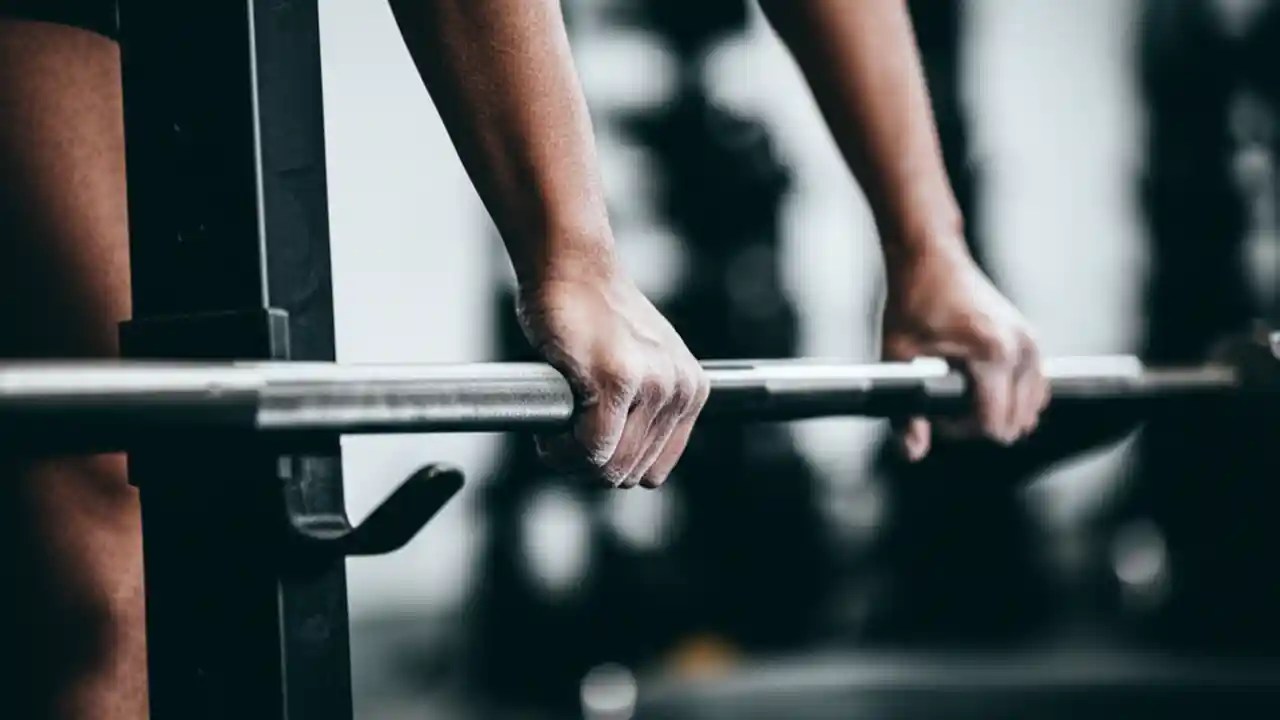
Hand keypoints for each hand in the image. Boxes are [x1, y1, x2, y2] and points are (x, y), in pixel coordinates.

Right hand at [517, 264, 708, 487]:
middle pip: (628, 475)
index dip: (612, 465)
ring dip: (571, 458)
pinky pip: (589, 449)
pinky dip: (560, 449)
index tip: (586, 443)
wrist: (571, 267)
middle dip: (587, 464)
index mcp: (690, 390)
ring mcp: (652, 385)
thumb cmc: (592, 312)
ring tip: (556, 428)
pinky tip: (548, 429)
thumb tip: (623, 463)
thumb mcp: (641, 363)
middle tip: (562, 434)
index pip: (652, 471)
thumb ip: (646, 408)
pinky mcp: (617, 380)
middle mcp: (679, 389)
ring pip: (609, 468)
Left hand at [881, 241, 1047, 460]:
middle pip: (1015, 422)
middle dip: (979, 422)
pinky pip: (1035, 389)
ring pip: (1030, 409)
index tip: (937, 409)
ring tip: (960, 388)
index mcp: (994, 354)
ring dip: (996, 410)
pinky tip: (978, 383)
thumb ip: (906, 412)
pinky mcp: (1033, 342)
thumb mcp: (898, 358)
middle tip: (944, 398)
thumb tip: (913, 452)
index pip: (996, 425)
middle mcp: (1022, 350)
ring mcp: (1032, 345)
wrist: (931, 258)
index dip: (963, 429)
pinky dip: (1010, 396)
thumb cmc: (914, 300)